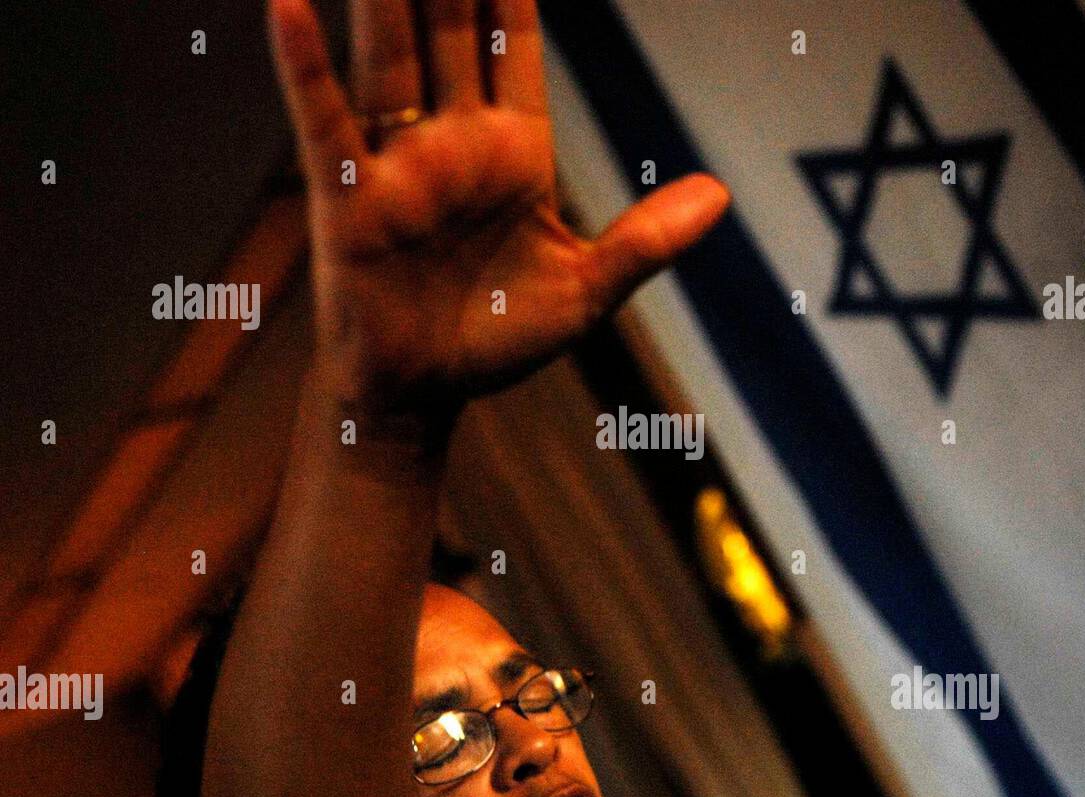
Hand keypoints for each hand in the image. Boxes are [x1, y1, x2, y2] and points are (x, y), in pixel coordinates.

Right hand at [268, 0, 729, 408]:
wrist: (426, 395)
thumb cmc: (500, 339)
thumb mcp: (585, 293)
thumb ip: (646, 240)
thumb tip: (719, 195)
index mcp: (514, 151)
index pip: (513, 45)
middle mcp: (453, 141)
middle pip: (450, 29)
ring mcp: (398, 163)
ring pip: (389, 54)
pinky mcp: (347, 199)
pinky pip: (324, 122)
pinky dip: (306, 67)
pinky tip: (290, 3)